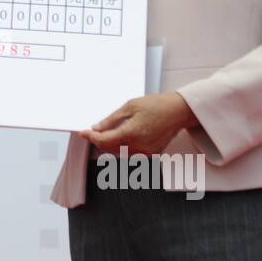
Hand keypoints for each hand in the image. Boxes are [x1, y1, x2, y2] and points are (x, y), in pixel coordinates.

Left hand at [80, 93, 197, 155]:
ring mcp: (146, 152)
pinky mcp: (151, 154)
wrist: (178, 111)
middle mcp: (139, 146)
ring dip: (110, 146)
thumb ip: (111, 120)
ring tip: (105, 134)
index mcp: (131, 133)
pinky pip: (131, 154)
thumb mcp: (129, 107)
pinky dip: (123, 148)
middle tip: (92, 132)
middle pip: (110, 149)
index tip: (83, 133)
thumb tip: (97, 128)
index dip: (90, 137)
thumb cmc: (157, 105)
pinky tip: (121, 139)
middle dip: (99, 141)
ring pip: (119, 153)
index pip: (103, 140)